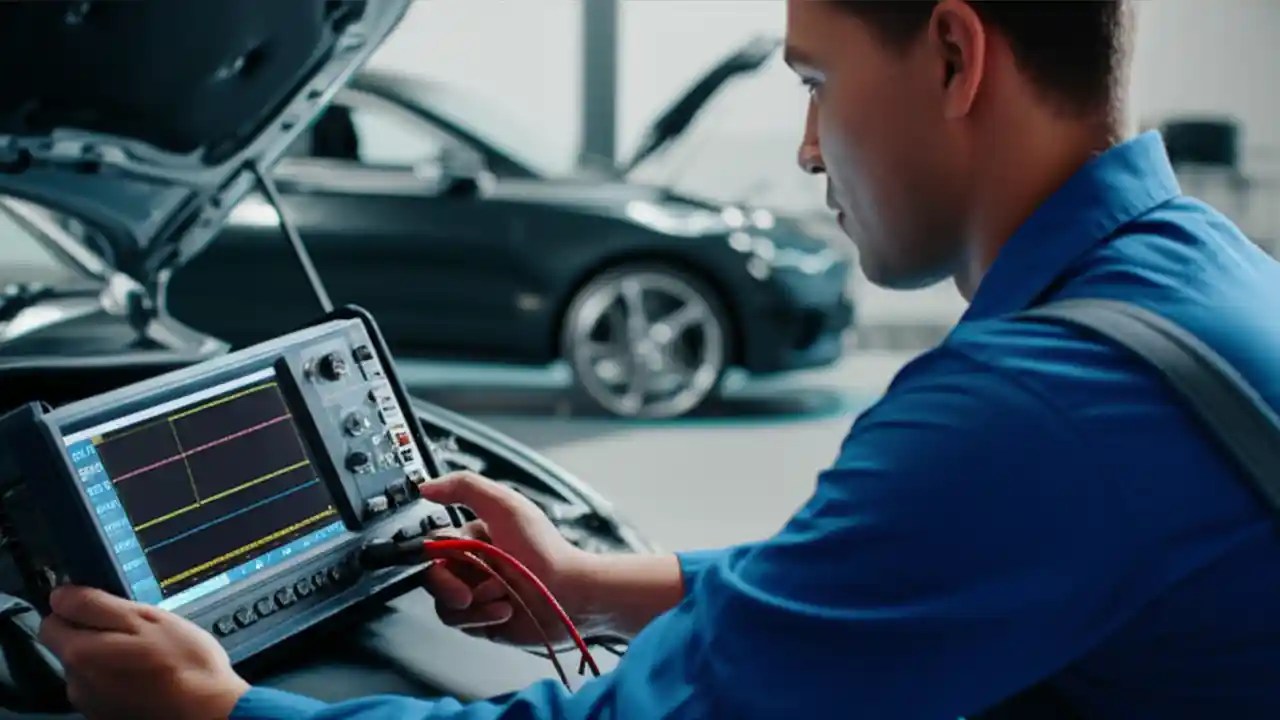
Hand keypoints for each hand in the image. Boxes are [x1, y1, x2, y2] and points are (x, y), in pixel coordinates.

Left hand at [38, 586, 248, 719]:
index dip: (77, 607)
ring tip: (148, 655)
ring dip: (110, 657)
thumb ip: (97, 605)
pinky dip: (120, 679)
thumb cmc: (183, 663)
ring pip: (90, 667)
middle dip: (97, 633)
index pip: (52, 619)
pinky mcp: (106, 716)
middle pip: (72, 645)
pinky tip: (148, 677)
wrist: (207, 712)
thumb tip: (60, 594)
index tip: (106, 605)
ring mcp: (91, 703)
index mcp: (80, 653)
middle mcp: (75, 682)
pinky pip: (104, 688)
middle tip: (138, 631)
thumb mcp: (146, 618)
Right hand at [419, 472, 600, 647]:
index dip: (437, 556)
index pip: (433, 545)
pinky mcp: (483, 620)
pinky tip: (505, 611)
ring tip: (502, 598)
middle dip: (451, 587)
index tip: (451, 561)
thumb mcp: (505, 506)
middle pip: (434, 578)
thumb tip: (425, 487)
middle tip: (468, 593)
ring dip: (474, 603)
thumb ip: (465, 487)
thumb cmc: (543, 549)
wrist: (569, 595)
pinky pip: (462, 623)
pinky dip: (483, 618)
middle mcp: (471, 565)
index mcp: (473, 536)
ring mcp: (476, 594)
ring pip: (445, 604)